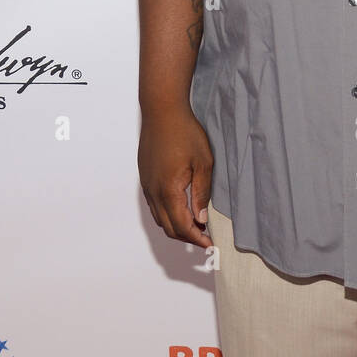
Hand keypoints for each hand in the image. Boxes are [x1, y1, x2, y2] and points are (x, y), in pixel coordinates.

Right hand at [138, 103, 213, 247]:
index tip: (210, 244)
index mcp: (169, 190)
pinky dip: (168, 214)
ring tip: (196, 226)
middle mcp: (154, 192)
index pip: (182, 226)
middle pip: (168, 227)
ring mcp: (147, 186)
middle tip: (205, 238)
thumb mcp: (203, 163)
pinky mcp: (145, 178)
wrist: (162, 111)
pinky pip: (154, 206)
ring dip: (177, 226)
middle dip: (187, 237)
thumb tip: (201, 218)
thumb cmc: (185, 133)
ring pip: (159, 218)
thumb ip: (202, 193)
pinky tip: (181, 209)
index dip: (197, 238)